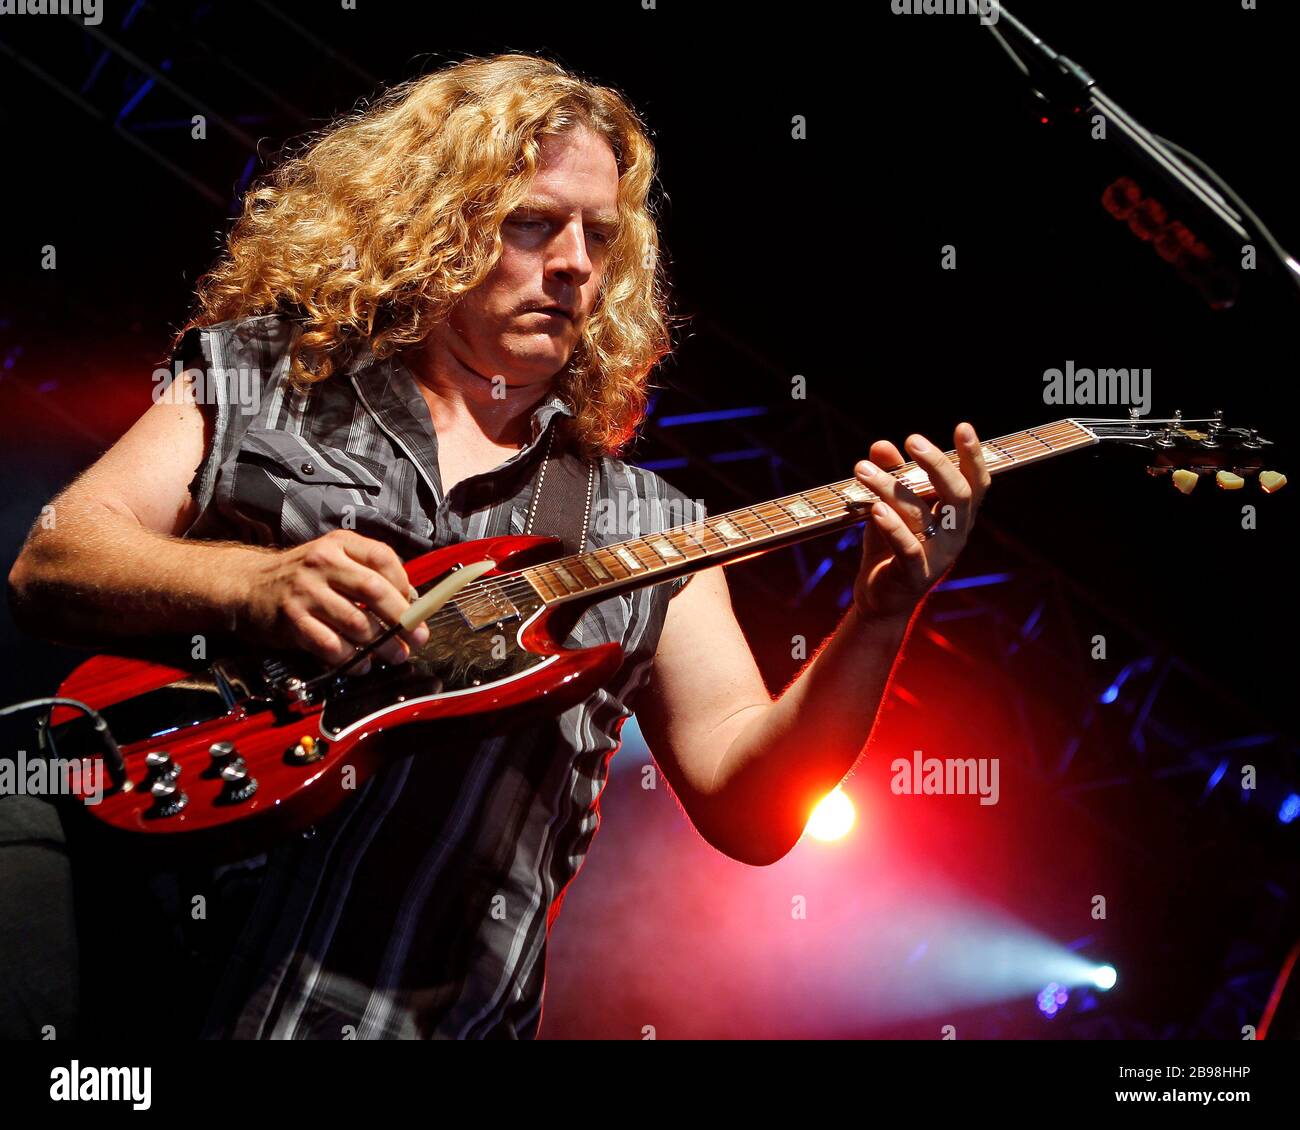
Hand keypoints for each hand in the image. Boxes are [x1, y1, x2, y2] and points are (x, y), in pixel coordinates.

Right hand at [235, 529, 429, 667]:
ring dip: (381, 644)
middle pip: (374, 591)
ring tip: (394, 655)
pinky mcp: (293, 619)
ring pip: (356, 622)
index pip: (383, 559)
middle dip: (402, 619)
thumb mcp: (332, 559)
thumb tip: (409, 602)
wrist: (247, 586)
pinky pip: (331, 645)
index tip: (414, 607)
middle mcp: (323, 562)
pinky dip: (351, 658)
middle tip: (416, 638)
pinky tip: (360, 664)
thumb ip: (366, 573)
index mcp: (339, 545)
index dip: (405, 585)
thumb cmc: (300, 577)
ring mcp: (306, 591)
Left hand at [850, 422, 990, 618]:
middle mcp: (955, 535)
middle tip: (912, 438)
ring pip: (920, 515)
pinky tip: (875, 508)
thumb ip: (890, 477)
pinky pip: (908, 548)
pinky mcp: (915, 575)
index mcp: (957, 516)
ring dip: (890, 486)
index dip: (973, 456)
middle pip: (958, 494)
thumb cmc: (891, 546)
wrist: (880, 599)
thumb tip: (881, 445)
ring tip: (862, 468)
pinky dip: (892, 527)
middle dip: (936, 463)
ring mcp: (938, 557)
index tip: (963, 426)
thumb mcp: (890, 507)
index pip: (975, 483)